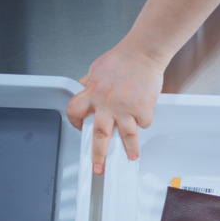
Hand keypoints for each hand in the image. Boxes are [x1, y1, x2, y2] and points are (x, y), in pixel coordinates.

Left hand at [66, 42, 164, 174]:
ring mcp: (125, 108)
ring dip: (130, 149)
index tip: (80, 128)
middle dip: (98, 155)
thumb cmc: (123, 58)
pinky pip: (143, 122)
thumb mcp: (97, 69)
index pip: (75, 111)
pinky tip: (144, 116)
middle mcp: (107, 103)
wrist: (143, 52)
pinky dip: (144, 121)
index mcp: (92, 93)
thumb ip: (90, 84)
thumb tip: (84, 90)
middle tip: (98, 168)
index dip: (75, 122)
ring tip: (131, 156)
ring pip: (126, 136)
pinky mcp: (142, 108)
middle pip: (99, 136)